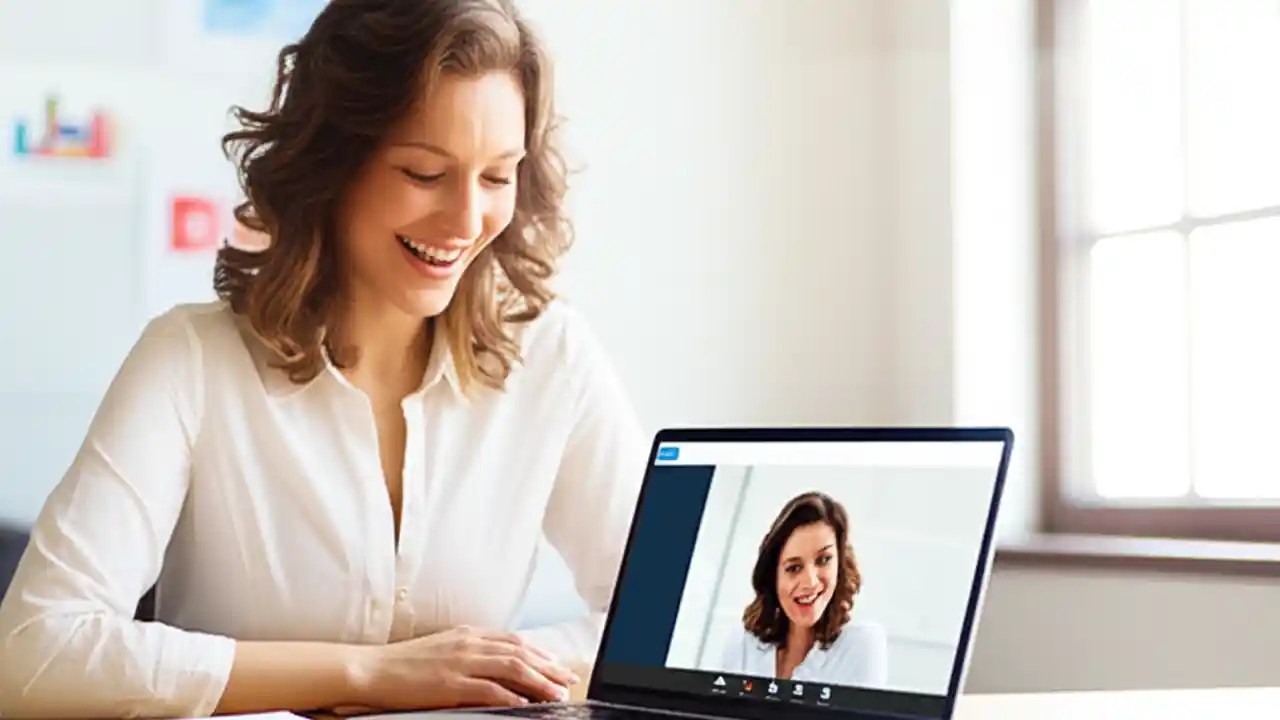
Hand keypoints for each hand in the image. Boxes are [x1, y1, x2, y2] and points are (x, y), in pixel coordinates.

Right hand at [349, 625, 580, 709]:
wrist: (372, 669)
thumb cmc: (404, 664)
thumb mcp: (442, 649)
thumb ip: (470, 653)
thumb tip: (496, 667)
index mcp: (467, 634)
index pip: (514, 640)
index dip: (540, 652)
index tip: (557, 664)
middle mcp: (468, 643)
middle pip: (520, 652)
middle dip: (549, 666)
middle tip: (568, 679)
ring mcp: (460, 662)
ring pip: (512, 667)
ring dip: (538, 681)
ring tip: (556, 693)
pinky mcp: (450, 683)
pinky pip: (489, 690)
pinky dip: (511, 697)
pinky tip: (525, 704)